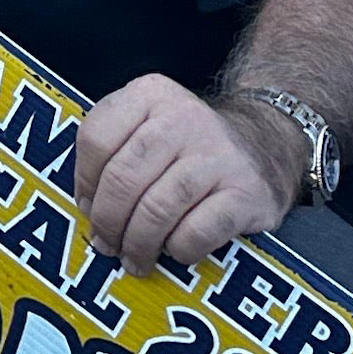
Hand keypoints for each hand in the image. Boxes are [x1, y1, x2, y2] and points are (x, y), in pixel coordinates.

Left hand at [74, 74, 294, 274]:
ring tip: (135, 259)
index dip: (84, 182)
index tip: (87, 208)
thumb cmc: (190, 147)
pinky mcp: (246, 191)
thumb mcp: (149, 124)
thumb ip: (115, 151)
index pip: (96, 138)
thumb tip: (87, 207)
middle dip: (108, 221)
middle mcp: (184, 116)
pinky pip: (197, 231)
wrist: (268, 144)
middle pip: (123, 177)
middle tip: (107, 245)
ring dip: (139, 243)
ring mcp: (218, 153)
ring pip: (157, 208)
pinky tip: (177, 251)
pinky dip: (179, 249)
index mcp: (150, 94)